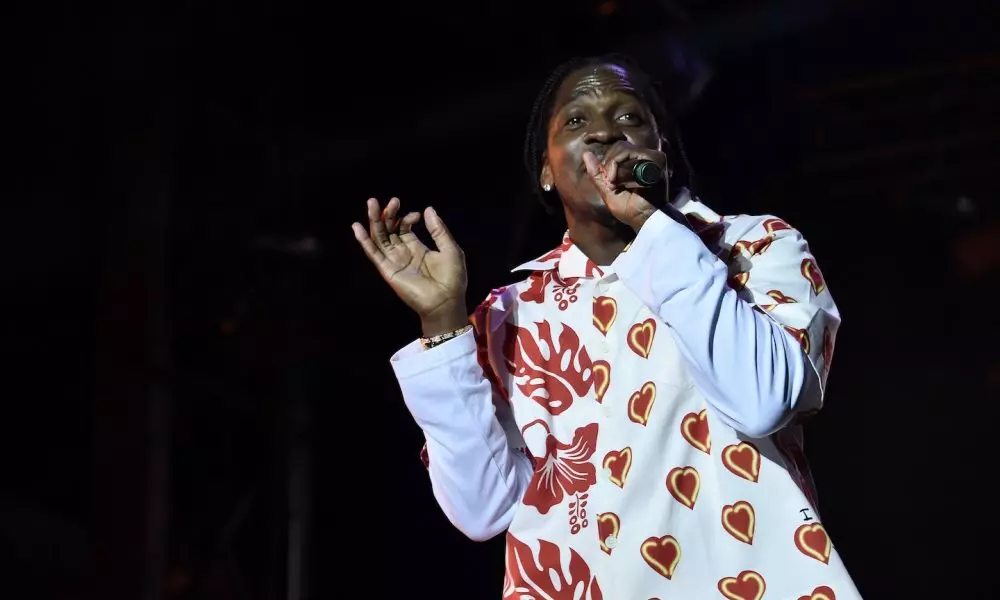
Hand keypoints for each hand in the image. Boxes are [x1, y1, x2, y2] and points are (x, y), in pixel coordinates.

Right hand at [352, 197, 468, 335]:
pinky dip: (364, 241)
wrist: (446, 301)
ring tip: (372, 203)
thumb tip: (428, 209)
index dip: (406, 218)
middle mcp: (403, 253)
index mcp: (417, 248)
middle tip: (392, 201)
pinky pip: (373, 254)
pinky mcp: (388, 270)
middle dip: (388, 214)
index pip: (404, 228)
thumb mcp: (450, 249)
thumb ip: (438, 230)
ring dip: (374, 221)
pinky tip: (357, 227)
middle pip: (389, 230)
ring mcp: (394, 261)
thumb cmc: (452, 278)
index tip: (417, 215)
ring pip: (379, 238)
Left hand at [583, 142, 665, 230]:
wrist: (642, 218)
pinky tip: (620, 179)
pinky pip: (630, 152)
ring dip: (613, 164)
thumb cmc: (628, 208)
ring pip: (623, 148)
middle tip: (611, 181)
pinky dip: (619, 164)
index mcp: (634, 165)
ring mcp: (649, 158)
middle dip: (610, 162)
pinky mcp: (653, 160)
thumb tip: (586, 153)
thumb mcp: (607, 190)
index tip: (608, 180)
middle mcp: (643, 159)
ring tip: (615, 181)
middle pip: (620, 146)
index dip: (609, 161)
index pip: (618, 149)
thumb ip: (596, 173)